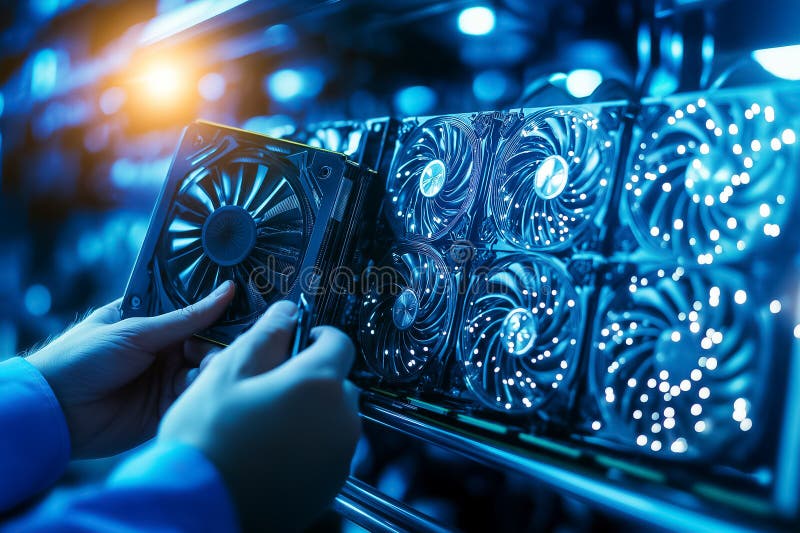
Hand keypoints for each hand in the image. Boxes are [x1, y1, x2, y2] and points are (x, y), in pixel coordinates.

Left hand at [26, 281, 234, 457]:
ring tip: (208, 364)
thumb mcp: (137, 330)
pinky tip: (202, 383)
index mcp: (151, 322)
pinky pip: (194, 395)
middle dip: (218, 340)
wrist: (54, 411)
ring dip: (211, 364)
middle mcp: (161, 349)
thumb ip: (186, 317)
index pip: (194, 311)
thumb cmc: (84, 358)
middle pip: (205, 340)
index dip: (217, 309)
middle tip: (230, 340)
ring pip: (204, 367)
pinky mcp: (166, 408)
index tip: (244, 303)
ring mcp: (165, 379)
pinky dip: (201, 389)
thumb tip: (228, 291)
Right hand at [159, 300, 360, 532]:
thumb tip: (286, 312)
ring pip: (332, 417)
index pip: (339, 341)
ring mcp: (339, 457)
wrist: (197, 510)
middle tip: (267, 386)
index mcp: (319, 385)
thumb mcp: (228, 371)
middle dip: (308, 377)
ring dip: (308, 412)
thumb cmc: (206, 442)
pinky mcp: (330, 485)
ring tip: (262, 423)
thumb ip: (266, 334)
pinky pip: (326, 450)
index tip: (295, 342)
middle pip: (336, 381)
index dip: (314, 335)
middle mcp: (340, 420)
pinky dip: (307, 444)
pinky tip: (269, 450)